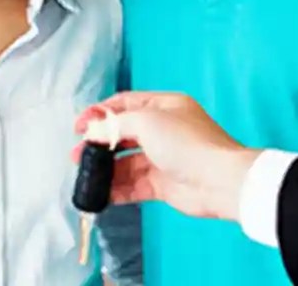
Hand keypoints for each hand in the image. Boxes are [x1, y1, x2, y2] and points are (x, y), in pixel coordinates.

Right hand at [72, 92, 259, 221]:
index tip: (80, 126)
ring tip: (84, 173)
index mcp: (163, 106)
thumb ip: (116, 125)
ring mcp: (163, 158)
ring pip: (126, 162)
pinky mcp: (163, 184)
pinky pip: (133, 185)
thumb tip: (93, 131)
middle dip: (99, 143)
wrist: (219, 181)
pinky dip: (116, 189)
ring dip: (104, 168)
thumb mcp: (147, 121)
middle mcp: (163, 130)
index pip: (124, 104)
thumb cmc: (188, 143)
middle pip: (123, 134)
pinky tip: (100, 192)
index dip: (100, 114)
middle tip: (78, 154)